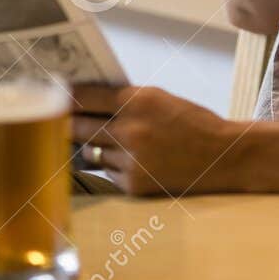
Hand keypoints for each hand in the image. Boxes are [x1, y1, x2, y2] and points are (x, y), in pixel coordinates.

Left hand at [70, 84, 241, 195]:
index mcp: (138, 101)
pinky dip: (116, 167)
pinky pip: (109, 172)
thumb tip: (84, 101)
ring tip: (115, 143)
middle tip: (60, 120)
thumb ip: (124, 100)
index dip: (65, 96)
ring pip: (93, 152)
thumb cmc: (192, 122)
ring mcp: (131, 160)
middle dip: (68, 123)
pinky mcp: (133, 184)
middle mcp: (131, 130)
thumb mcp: (160, 99)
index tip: (54, 94)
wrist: (224, 156)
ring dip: (97, 147)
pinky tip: (137, 162)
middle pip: (78, 126)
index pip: (85, 96)